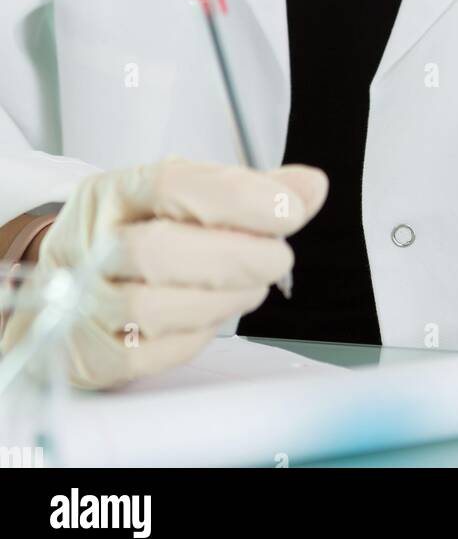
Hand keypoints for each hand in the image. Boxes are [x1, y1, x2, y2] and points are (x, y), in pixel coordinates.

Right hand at [0, 157, 327, 389]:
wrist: (66, 286)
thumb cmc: (137, 234)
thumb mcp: (185, 198)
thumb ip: (249, 192)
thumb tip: (309, 187)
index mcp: (119, 192)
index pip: (173, 185)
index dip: (238, 198)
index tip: (290, 209)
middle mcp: (93, 242)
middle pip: (157, 250)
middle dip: (235, 257)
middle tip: (278, 258)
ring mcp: (84, 300)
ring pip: (150, 307)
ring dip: (220, 299)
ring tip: (252, 287)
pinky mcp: (91, 352)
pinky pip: (146, 353)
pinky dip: (193, 336)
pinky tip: (213, 317)